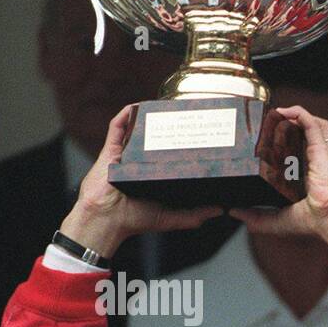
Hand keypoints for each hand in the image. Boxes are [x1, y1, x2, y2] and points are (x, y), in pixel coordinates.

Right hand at [58, 105, 222, 257]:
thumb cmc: (135, 220)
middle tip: (189, 120)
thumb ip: (196, 215)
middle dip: (172, 128)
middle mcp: (139, 162)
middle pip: (157, 140)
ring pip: (139, 130)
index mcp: (153, 175)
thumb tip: (221, 210)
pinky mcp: (112, 149)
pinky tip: (139, 106)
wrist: (107, 218)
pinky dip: (127, 114)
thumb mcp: (172, 217)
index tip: (202, 139)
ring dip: (152, 118)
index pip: (170, 156)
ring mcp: (125, 154)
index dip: (184, 146)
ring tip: (169, 108)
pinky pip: (117, 125)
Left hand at [229, 105, 327, 253]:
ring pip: (316, 124)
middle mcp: (321, 163)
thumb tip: (235, 212)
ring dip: (297, 115)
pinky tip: (282, 111)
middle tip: (274, 123)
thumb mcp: (279, 220)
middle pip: (313, 135)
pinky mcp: (321, 148)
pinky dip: (298, 113)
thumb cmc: (316, 222)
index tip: (275, 140)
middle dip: (295, 125)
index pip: (308, 153)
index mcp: (315, 177)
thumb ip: (257, 217)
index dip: (294, 144)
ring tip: (278, 114)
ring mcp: (323, 154)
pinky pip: (311, 122)